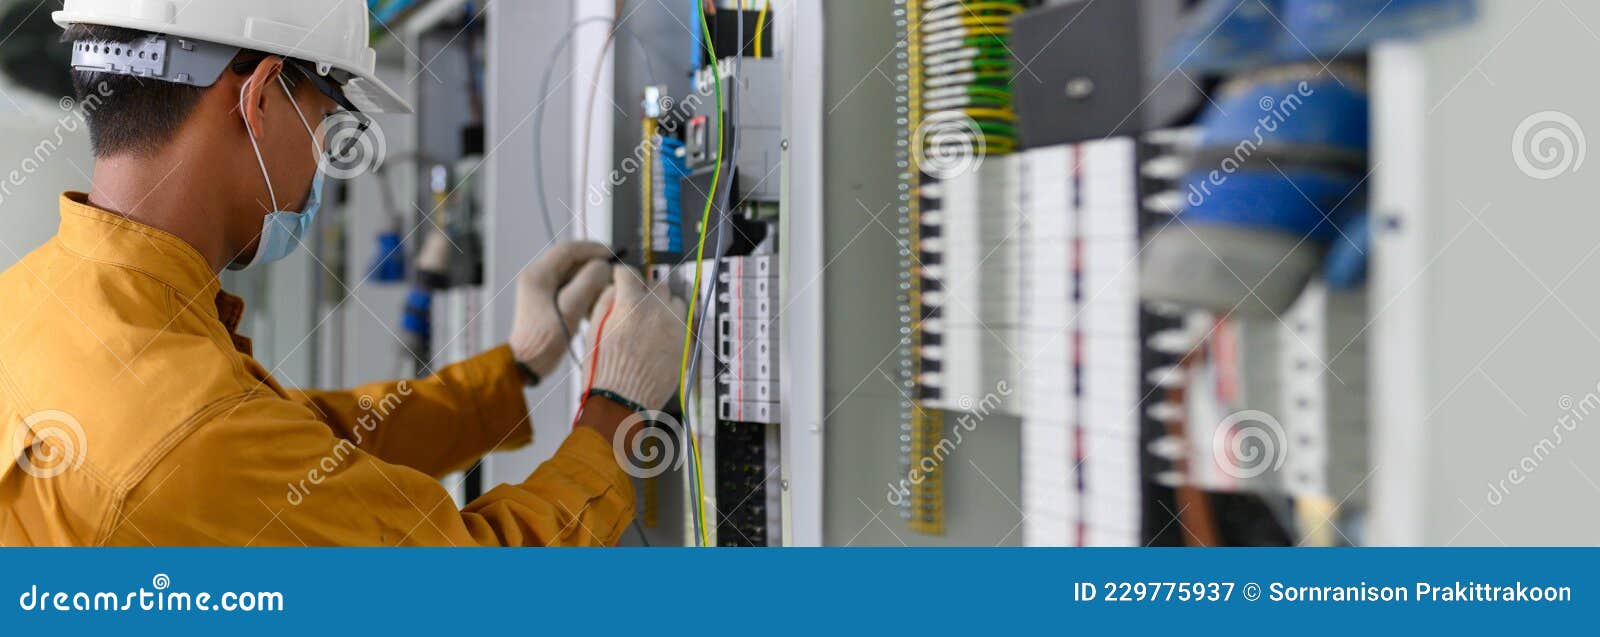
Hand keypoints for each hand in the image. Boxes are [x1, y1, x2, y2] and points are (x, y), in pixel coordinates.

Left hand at [511, 242, 613, 379]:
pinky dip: (583, 289)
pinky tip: (593, 302)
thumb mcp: (571, 310)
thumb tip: (603, 266)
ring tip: (605, 289)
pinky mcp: (544, 300)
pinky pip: (568, 286)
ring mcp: (539, 289)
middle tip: (613, 273)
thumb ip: (588, 283)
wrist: (525, 364)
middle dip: (593, 264)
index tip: (614, 255)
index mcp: (538, 275)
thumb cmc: (545, 341)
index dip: (594, 249)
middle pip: (570, 260)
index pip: (569, 249)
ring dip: (589, 278)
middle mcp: (536, 277)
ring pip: (570, 273)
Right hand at [584, 265, 687, 410]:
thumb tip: (615, 289)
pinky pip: (683, 320)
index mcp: (631, 305)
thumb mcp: (594, 331)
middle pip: (656, 283)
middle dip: (644, 288)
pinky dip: (673, 320)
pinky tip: (660, 331)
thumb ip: (605, 302)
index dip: (621, 273)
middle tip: (634, 299)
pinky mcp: (683, 342)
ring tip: (650, 315)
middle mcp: (656, 311)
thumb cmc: (604, 370)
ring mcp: (674, 326)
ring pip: (675, 299)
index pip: (629, 273)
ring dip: (663, 302)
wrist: (623, 401)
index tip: (620, 277)